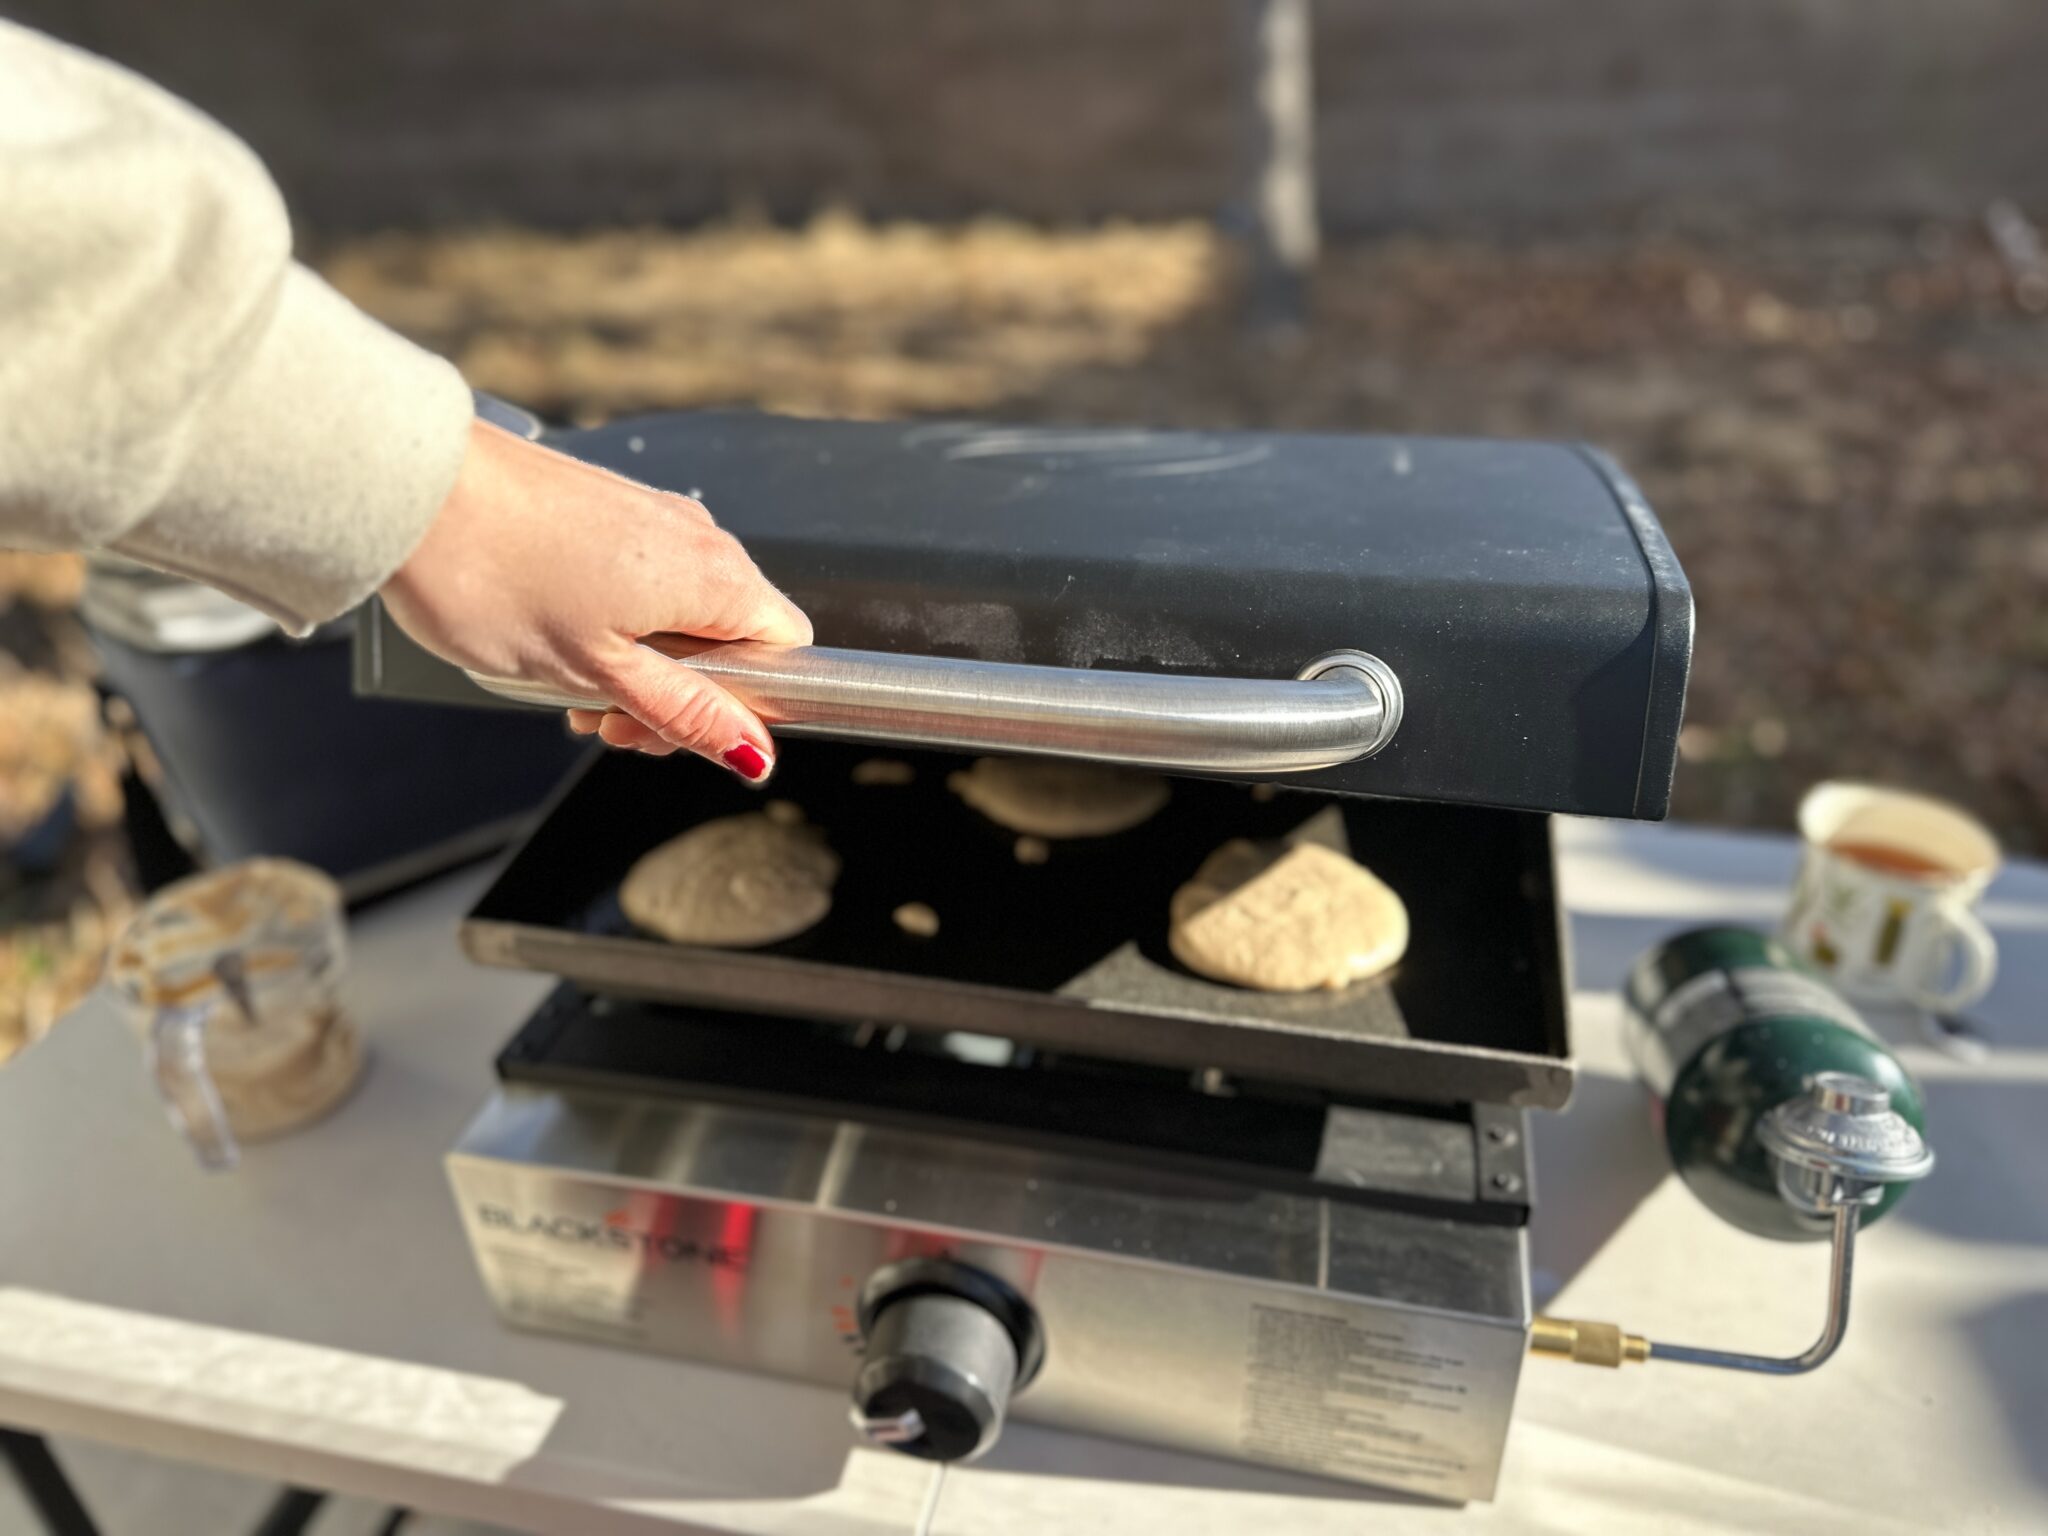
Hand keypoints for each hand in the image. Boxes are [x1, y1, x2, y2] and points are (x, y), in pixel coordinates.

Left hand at [381, 420, 811, 779]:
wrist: (410, 486)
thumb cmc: (494, 574)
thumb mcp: (598, 672)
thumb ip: (685, 714)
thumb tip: (753, 752)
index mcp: (715, 577)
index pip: (785, 649)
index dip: (744, 705)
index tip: (676, 730)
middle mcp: (697, 536)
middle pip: (730, 638)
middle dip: (678, 695)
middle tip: (605, 723)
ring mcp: (650, 517)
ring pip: (679, 615)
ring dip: (635, 665)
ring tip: (564, 684)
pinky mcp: (607, 508)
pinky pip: (638, 583)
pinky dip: (609, 624)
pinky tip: (552, 640)